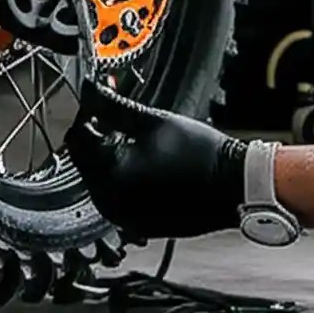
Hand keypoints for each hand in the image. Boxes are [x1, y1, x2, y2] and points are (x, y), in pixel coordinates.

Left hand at [65, 83, 247, 239]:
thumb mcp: (152, 121)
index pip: (78, 139)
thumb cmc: (201, 154)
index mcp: (111, 174)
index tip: (98, 100)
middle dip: (96, 136)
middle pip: (84, 162)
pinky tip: (140, 162)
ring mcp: (123, 218)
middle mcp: (111, 202)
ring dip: (107, 157)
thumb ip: (114, 105)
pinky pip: (115, 197)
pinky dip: (120, 178)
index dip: (86, 114)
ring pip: (99, 180)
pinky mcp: (136, 225)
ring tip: (129, 137)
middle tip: (113, 115)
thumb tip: (92, 88)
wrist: (235, 187)